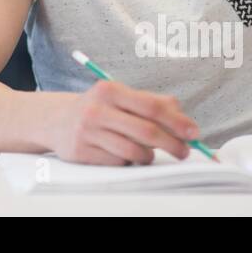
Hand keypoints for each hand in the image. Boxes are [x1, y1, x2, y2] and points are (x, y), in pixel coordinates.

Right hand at [49, 80, 199, 164]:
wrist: (57, 121)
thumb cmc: (98, 109)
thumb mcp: (121, 97)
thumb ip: (152, 102)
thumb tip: (183, 119)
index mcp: (109, 89)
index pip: (152, 107)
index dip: (177, 122)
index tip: (193, 133)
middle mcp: (96, 109)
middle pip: (147, 132)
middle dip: (172, 144)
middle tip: (183, 152)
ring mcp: (87, 131)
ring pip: (134, 152)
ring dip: (148, 156)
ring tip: (146, 153)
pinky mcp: (81, 152)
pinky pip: (118, 163)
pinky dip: (127, 162)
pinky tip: (121, 154)